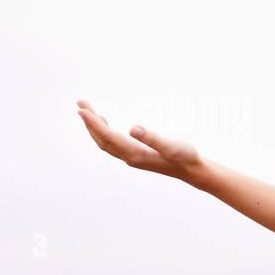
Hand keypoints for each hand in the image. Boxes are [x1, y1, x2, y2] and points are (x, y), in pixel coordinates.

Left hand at [76, 100, 203, 181]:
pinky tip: (105, 123)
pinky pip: (113, 143)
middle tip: (81, 103)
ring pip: (106, 142)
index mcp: (135, 154)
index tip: (81, 109)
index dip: (93, 123)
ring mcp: (132, 157)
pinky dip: (104, 132)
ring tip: (87, 110)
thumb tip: (133, 128)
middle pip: (102, 139)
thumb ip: (153, 139)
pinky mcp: (136, 155)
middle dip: (90, 122)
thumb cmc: (185, 158)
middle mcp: (130, 157)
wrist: (193, 170)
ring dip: (95, 127)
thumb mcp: (172, 147)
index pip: (108, 137)